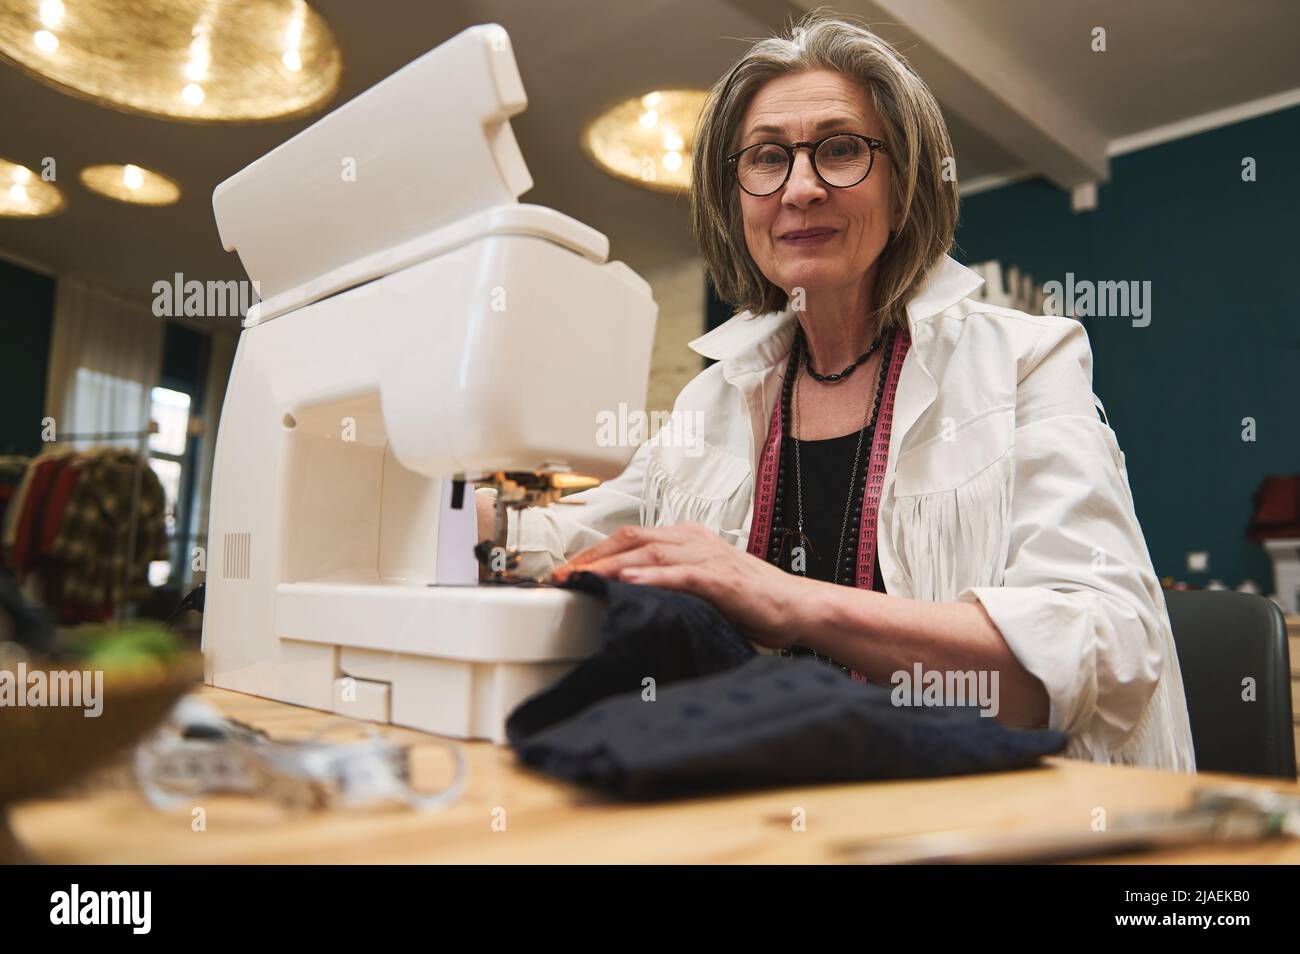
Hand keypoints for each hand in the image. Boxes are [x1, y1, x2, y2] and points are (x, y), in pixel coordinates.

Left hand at [550, 523, 803, 647]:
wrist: (795, 606)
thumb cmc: (749, 600)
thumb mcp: (700, 585)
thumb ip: (668, 583)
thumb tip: (627, 596)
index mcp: (687, 538)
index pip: (631, 537)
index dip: (595, 551)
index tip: (567, 570)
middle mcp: (693, 540)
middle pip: (632, 539)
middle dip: (593, 556)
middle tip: (562, 576)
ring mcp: (707, 556)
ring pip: (650, 553)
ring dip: (612, 566)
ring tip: (584, 578)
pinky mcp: (722, 579)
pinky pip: (682, 574)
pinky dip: (654, 578)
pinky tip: (631, 583)